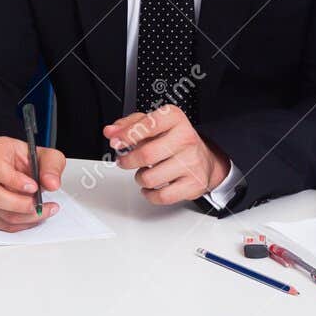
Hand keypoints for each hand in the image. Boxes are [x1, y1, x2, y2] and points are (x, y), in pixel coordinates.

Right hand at [0, 135, 64, 231]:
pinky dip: (18, 224)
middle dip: (20, 205)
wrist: (19, 167)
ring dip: (24, 217)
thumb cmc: (27, 159)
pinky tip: (32, 217)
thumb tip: (51, 183)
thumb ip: (51, 166)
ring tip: (42, 211)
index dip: (15, 182)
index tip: (34, 187)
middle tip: (39, 204)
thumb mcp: (46, 155)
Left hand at [104, 104, 228, 204]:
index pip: (148, 124)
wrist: (205, 159)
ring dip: (139, 178)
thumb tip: (111, 132)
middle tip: (124, 161)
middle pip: (147, 154)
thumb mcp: (154, 124)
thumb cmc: (174, 140)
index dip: (127, 134)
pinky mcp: (193, 184)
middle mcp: (185, 139)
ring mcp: (191, 163)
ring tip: (143, 172)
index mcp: (175, 119)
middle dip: (128, 161)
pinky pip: (162, 196)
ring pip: (151, 178)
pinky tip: (150, 187)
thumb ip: (129, 125)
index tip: (115, 142)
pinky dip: (150, 195)